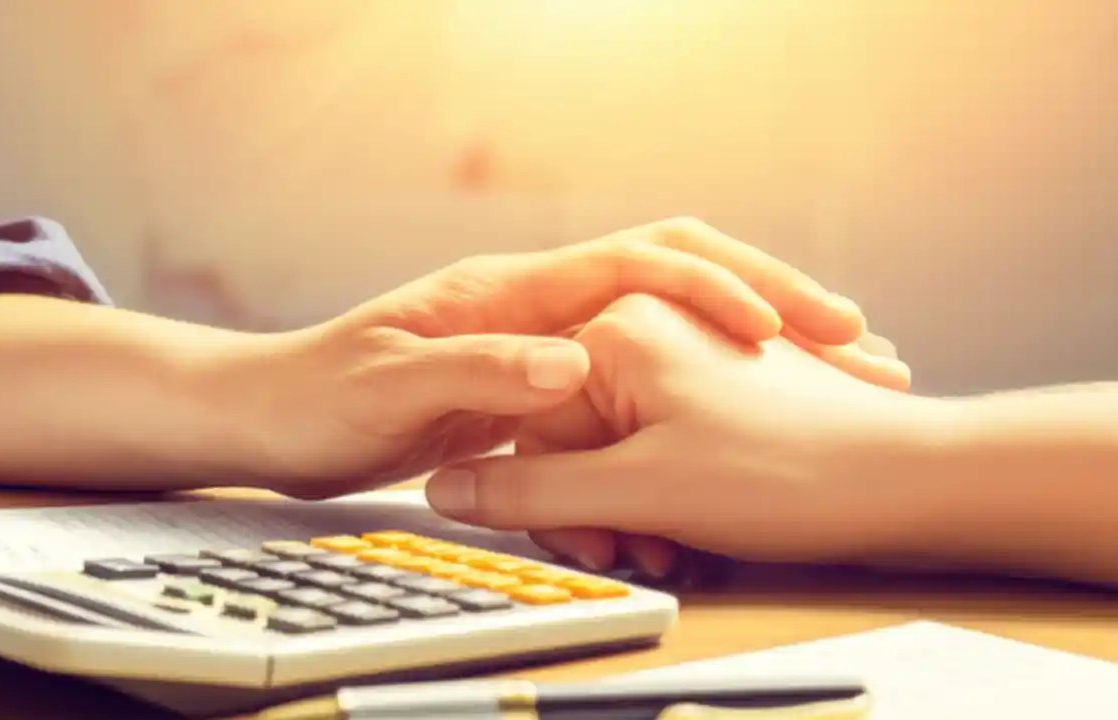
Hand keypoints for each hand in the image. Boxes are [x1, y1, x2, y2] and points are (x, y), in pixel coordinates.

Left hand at [235, 218, 906, 495]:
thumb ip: (475, 374)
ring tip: (827, 363)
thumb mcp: (387, 391)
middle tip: (847, 332)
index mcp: (507, 289)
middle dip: (765, 289)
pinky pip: (641, 362)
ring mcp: (541, 333)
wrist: (270, 414)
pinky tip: (746, 399)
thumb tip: (571, 366)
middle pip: (674, 266)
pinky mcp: (536, 375)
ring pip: (670, 312)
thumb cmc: (318, 399)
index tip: (779, 332)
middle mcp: (535, 299)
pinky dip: (703, 373)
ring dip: (750, 328)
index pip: (635, 261)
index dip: (714, 289)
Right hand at [424, 294, 944, 573]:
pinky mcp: (729, 382)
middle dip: (604, 503)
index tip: (594, 548)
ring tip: (685, 545)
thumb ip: (531, 494)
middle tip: (646, 552)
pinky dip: (673, 489)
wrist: (912, 476)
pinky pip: (669, 441)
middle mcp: (653, 323)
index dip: (554, 498)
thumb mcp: (638, 491)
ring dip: (640, 504)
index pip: (540, 420)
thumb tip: (448, 494)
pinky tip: (703, 527)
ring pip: (626, 442)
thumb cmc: (782, 472)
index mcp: (620, 326)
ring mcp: (695, 351)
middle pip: (583, 429)